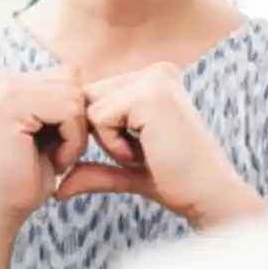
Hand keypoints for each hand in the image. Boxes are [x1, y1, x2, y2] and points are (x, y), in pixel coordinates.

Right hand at [0, 66, 87, 226]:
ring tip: (55, 157)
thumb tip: (89, 77)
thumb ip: (65, 99)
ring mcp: (4, 90)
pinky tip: (54, 162)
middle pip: (73, 82)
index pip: (69, 75)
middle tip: (58, 153)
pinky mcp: (11, 107)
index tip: (58, 144)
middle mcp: (3, 79)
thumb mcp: (53, 128)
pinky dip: (73, 143)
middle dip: (78, 123)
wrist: (2, 209)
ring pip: (74, 97)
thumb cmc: (30, 175)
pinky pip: (69, 112)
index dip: (76, 113)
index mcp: (10, 81)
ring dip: (76, 136)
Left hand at [55, 62, 265, 228]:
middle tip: (140, 153)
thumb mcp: (126, 168)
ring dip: (108, 140)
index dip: (101, 130)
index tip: (134, 151)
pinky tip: (145, 151)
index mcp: (154, 78)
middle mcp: (155, 71)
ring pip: (90, 108)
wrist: (210, 196)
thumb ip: (93, 169)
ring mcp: (153, 79)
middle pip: (88, 97)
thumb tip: (57, 191)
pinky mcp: (148, 96)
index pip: (96, 94)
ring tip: (145, 151)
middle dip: (102, 133)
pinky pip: (99, 118)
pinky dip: (113, 144)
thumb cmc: (175, 181)